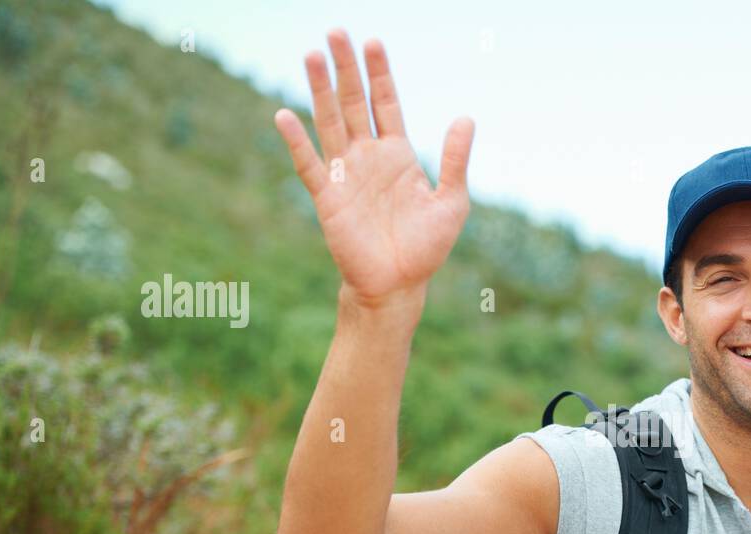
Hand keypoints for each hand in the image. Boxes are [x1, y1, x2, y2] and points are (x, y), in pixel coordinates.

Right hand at [273, 29, 473, 304]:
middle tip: (336, 32)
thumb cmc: (426, 248)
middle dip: (346, 69)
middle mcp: (369, 157)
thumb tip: (466, 117)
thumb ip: (457, 161)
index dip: (379, 74)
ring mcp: (346, 174)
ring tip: (312, 55)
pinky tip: (284, 114)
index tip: (373, 42)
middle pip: (353, 102)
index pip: (385, 103)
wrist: (400, 285)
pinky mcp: (329, 198)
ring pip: (329, 122)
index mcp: (399, 154)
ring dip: (319, 90)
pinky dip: (296, 141)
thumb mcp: (452, 202)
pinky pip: (309, 164)